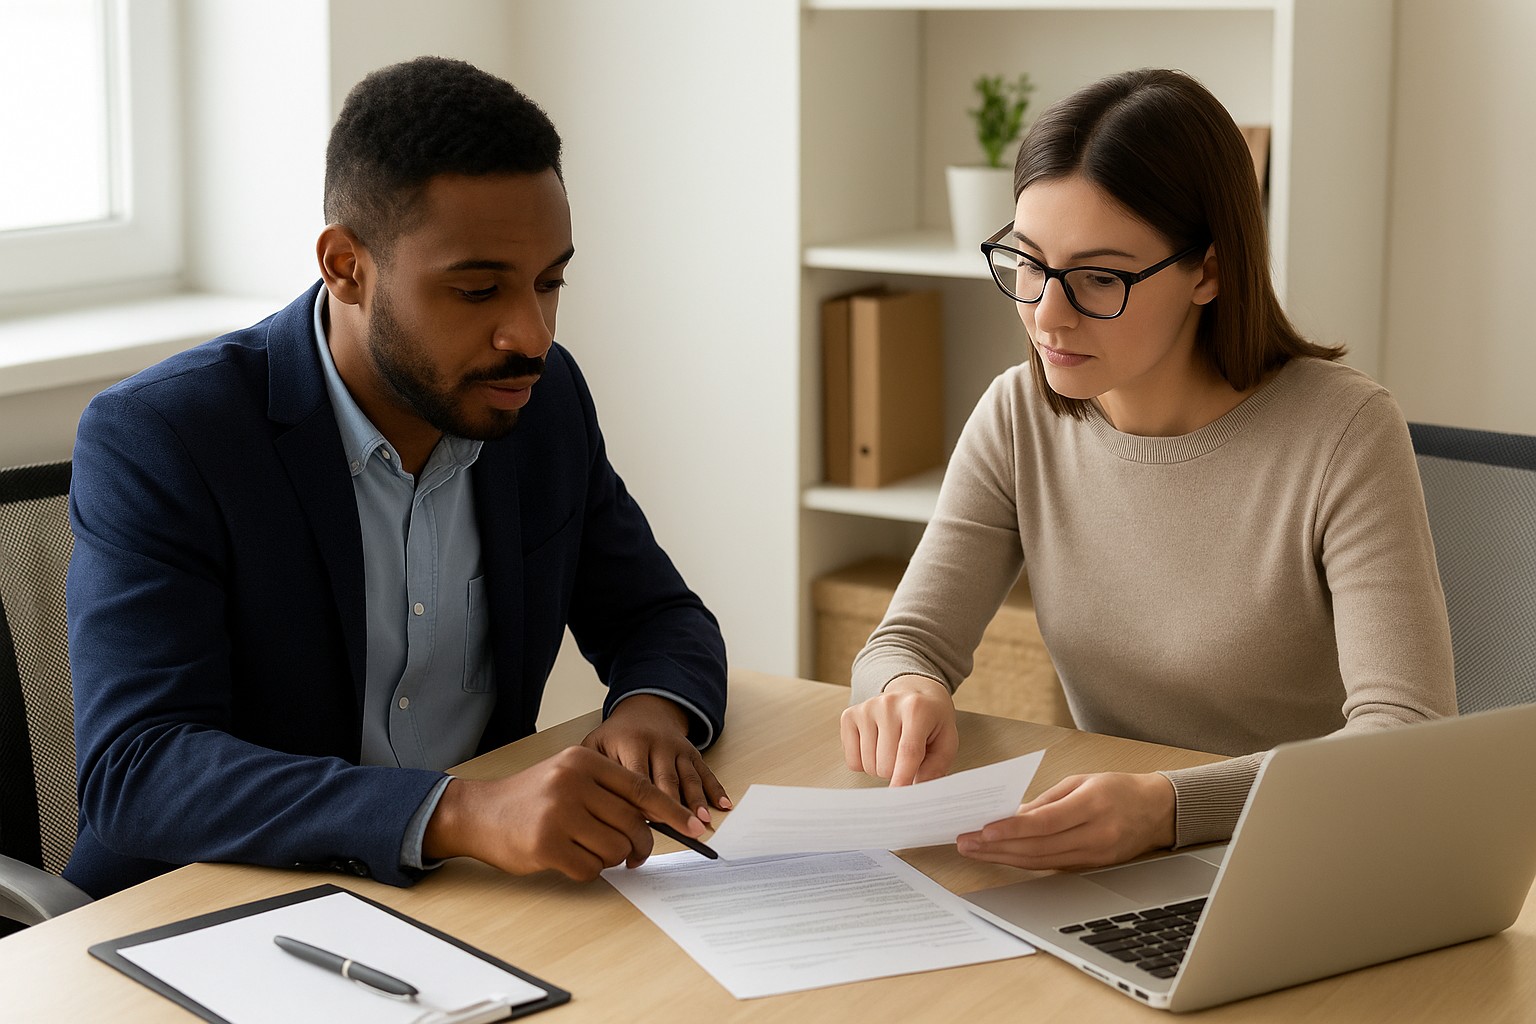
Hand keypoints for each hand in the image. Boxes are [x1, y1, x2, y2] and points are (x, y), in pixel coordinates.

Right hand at [422, 745, 707, 880]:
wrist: (479, 812)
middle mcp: (573, 784)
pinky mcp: (545, 846)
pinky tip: (569, 858)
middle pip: (633, 824)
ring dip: (610, 859)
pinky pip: (590, 869)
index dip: (672, 812)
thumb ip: (609, 790)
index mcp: (584, 762)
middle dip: (640, 846)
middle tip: (634, 855)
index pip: (641, 789)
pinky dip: (588, 871)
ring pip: (615, 850)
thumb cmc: (532, 797)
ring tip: (589, 850)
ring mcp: (558, 814)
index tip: (694, 826)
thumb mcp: (570, 776)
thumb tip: (659, 818)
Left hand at [580, 694, 730, 821]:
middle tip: (680, 831)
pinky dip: (716, 790)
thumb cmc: (616, 736)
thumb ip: (592, 769)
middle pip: (666, 780)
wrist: (645, 709)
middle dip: (673, 807)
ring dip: (696, 801)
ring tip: (702, 821)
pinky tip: (723, 805)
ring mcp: (678, 749)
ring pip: (688, 778)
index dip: (643, 802)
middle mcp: (658, 745)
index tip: (645, 826)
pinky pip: (705, 773)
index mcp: (632, 743)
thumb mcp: (596, 744)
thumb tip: (593, 804)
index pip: (637, 778)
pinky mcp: (692, 754)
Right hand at [840, 674, 958, 785]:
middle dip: (897, 772)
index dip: (903, 777)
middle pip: (885, 764)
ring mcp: (866, 709)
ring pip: (868, 765)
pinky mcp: (849, 716)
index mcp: (917, 709)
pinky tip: (876, 746)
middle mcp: (888, 705)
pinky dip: (864, 762)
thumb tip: (917, 789)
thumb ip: (936, 767)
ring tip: (893, 749)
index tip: (899, 796)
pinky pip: (852, 760)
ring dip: (881, 767)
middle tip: (907, 758)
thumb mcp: (946, 741)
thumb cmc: (931, 719)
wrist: (913, 691)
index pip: (908, 751)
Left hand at [956, 772, 1175, 869]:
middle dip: (998, 847)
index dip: (1012, 829)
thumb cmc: (1118, 789)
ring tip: (976, 850)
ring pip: (1041, 861)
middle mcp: (1095, 835)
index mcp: (1092, 806)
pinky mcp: (1092, 866)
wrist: (1157, 811)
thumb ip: (1046, 800)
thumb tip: (1011, 815)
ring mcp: (1094, 855)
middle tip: (967, 842)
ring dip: (1005, 857)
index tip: (984, 830)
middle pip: (1038, 847)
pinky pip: (1052, 866)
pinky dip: (1024, 861)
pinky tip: (1003, 855)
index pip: (1045, 823)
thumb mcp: (1081, 782)